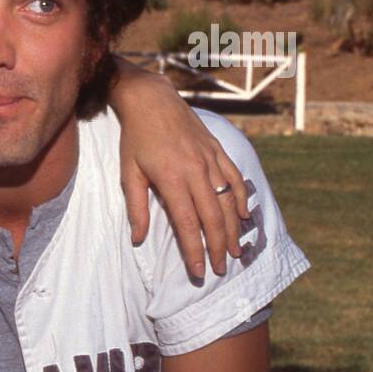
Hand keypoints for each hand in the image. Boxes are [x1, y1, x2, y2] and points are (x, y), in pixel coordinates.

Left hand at [113, 65, 248, 277]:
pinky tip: (244, 216)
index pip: (186, 223)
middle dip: (217, 247)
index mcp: (172, 179)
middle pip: (212, 218)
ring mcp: (211, 160)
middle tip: (218, 269)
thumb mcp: (128, 173)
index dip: (193, 249)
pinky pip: (235, 178)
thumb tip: (137, 239)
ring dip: (232, 229)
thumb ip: (135, 208)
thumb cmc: (135, 139)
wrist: (152, 100)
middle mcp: (196, 171)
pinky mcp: (218, 150)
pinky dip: (241, 198)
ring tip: (234, 251)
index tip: (197, 271)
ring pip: (228, 201)